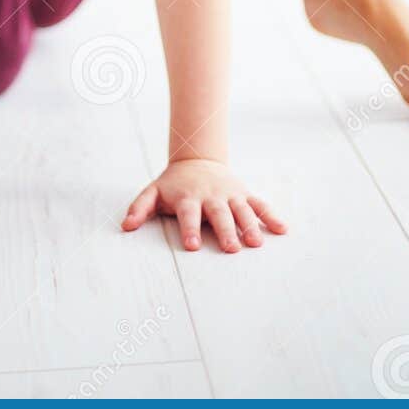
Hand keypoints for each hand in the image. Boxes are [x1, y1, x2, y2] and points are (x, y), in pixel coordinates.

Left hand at [121, 158, 286, 252]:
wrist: (197, 159)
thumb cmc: (173, 184)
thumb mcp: (153, 192)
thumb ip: (140, 208)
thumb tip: (126, 226)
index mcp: (188, 197)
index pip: (188, 214)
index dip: (190, 229)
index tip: (193, 246)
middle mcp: (211, 196)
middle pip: (218, 214)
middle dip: (224, 231)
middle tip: (230, 249)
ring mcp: (229, 195)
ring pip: (241, 210)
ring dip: (249, 226)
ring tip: (256, 243)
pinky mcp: (243, 194)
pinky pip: (259, 205)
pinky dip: (270, 216)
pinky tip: (282, 229)